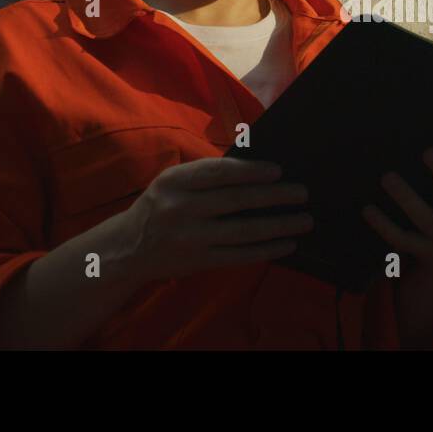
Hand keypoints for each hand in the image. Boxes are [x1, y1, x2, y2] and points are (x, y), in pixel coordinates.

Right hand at [117, 157, 313, 284]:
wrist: (128, 248)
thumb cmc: (161, 206)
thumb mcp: (172, 182)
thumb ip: (206, 176)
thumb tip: (258, 170)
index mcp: (175, 181)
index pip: (218, 173)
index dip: (250, 171)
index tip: (278, 171)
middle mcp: (180, 209)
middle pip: (236, 201)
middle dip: (275, 197)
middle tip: (302, 193)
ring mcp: (190, 238)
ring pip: (243, 231)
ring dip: (279, 225)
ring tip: (304, 220)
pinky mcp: (199, 261)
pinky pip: (239, 255)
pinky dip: (266, 249)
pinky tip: (287, 244)